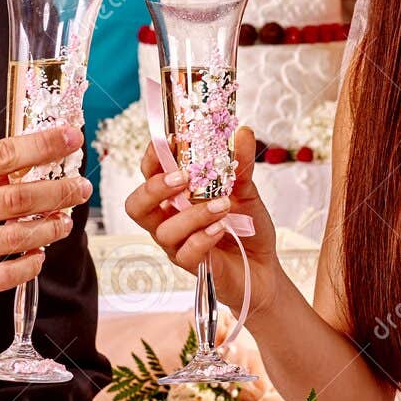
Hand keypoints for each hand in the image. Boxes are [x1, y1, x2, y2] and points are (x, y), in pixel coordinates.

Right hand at [0, 126, 90, 329]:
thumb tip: (25, 165)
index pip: (3, 155)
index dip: (43, 144)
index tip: (71, 137)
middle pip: (20, 198)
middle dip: (60, 191)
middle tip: (81, 187)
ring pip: (18, 238)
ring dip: (51, 228)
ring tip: (65, 221)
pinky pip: (5, 276)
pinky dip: (30, 265)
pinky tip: (39, 255)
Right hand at [125, 128, 280, 313]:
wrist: (263, 267)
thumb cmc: (247, 227)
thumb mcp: (246, 190)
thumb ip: (240, 164)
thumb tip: (242, 132)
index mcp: (175, 196)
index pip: (150, 173)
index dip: (153, 156)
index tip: (171, 139)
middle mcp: (168, 219)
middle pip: (137, 205)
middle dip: (154, 189)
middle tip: (183, 177)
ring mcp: (177, 244)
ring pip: (164, 230)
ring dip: (193, 214)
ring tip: (223, 205)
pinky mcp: (192, 266)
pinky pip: (184, 253)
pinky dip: (203, 237)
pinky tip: (221, 228)